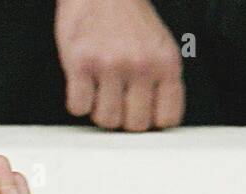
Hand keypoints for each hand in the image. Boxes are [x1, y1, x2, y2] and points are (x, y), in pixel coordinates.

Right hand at [55, 0, 183, 130]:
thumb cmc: (127, 17)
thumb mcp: (158, 45)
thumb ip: (160, 79)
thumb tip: (155, 117)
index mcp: (166, 62)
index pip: (168, 118)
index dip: (152, 121)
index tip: (143, 116)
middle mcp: (141, 65)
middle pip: (135, 125)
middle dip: (124, 119)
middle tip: (117, 103)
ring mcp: (110, 65)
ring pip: (107, 120)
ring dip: (99, 111)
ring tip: (99, 91)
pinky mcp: (80, 63)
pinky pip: (78, 107)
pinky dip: (78, 102)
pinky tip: (82, 85)